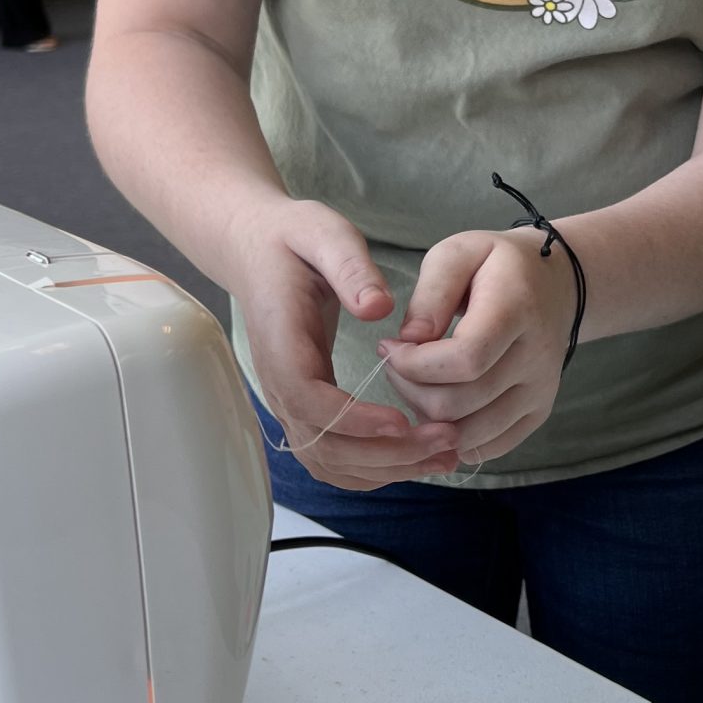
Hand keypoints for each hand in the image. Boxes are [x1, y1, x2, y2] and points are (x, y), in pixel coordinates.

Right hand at [230, 195, 461, 490]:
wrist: (257, 250)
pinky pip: (333, 456)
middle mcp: (280, 382)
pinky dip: (374, 468)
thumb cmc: (293, 240)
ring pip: (329, 461)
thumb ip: (350, 267)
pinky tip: (418, 457)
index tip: (401, 420)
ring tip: (444, 455)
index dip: (353, 420)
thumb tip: (377, 308)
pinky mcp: (305, 407)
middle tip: (445, 440)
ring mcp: (289, 400)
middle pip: (323, 445)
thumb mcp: (324, 233)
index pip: (307, 399)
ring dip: (386, 469)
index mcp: (282, 341)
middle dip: (386, 454)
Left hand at [376, 228, 575, 469]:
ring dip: (427, 417)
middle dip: (409, 389)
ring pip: (469, 435)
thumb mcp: (458, 253)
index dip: (413, 364)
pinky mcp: (537, 414)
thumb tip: (410, 341)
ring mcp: (540, 392)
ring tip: (416, 383)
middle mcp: (536, 359)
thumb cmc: (496, 265)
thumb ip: (431, 294)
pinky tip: (438, 407)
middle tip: (396, 364)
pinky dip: (453, 438)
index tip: (389, 346)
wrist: (555, 284)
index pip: (464, 360)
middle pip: (459, 403)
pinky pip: (487, 448)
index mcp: (517, 310)